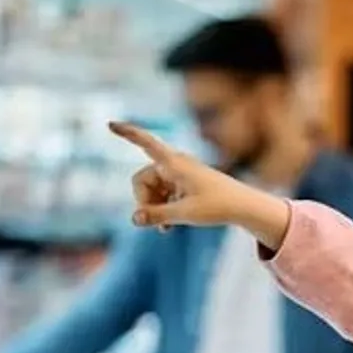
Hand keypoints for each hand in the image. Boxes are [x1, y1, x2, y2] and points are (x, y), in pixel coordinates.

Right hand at [108, 121, 292, 247]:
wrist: (243, 206)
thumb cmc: (217, 205)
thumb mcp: (184, 213)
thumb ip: (156, 216)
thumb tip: (134, 219)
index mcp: (174, 163)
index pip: (146, 143)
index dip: (127, 134)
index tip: (110, 124)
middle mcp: (174, 164)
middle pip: (142, 180)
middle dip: (144, 201)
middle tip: (155, 221)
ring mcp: (178, 174)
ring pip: (152, 190)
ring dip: (154, 208)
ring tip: (166, 227)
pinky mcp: (183, 184)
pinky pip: (163, 194)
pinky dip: (163, 208)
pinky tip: (169, 227)